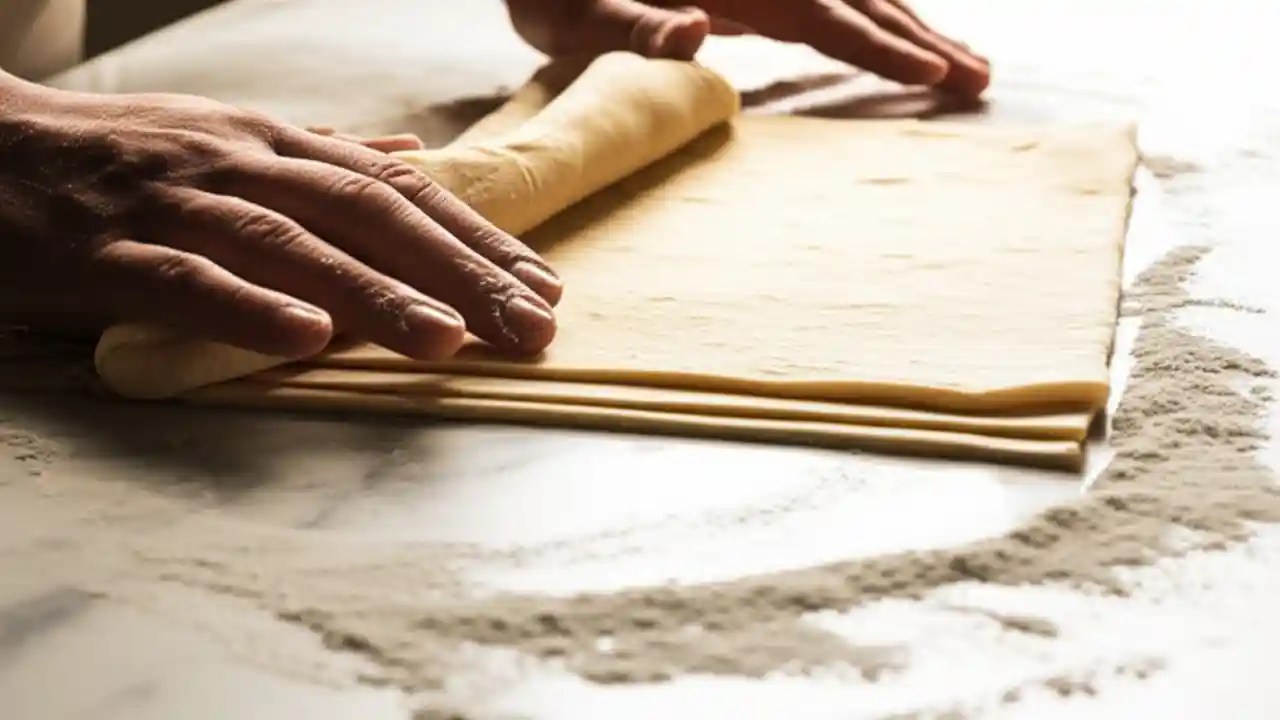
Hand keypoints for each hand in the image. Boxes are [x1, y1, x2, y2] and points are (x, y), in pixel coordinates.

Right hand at [0, 76, 562, 360]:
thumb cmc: (122, 157)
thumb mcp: (234, 143)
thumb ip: (323, 155)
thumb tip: (411, 158)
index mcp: (277, 144)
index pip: (400, 191)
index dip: (478, 238)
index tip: (544, 285)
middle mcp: (242, 165)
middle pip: (369, 216)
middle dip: (460, 272)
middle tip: (533, 327)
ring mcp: (175, 205)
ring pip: (290, 246)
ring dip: (376, 293)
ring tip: (450, 342)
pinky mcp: (105, 253)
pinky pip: (183, 281)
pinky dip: (247, 308)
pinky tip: (307, 341)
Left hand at [505, 0, 988, 97]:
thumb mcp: (571, 16)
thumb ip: (632, 24)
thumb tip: (697, 32)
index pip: (821, 13)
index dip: (879, 44)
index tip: (935, 72)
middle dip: (923, 38)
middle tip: (981, 78)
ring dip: (912, 28)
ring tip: (967, 64)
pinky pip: (829, 0)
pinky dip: (874, 19)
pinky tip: (901, 36)